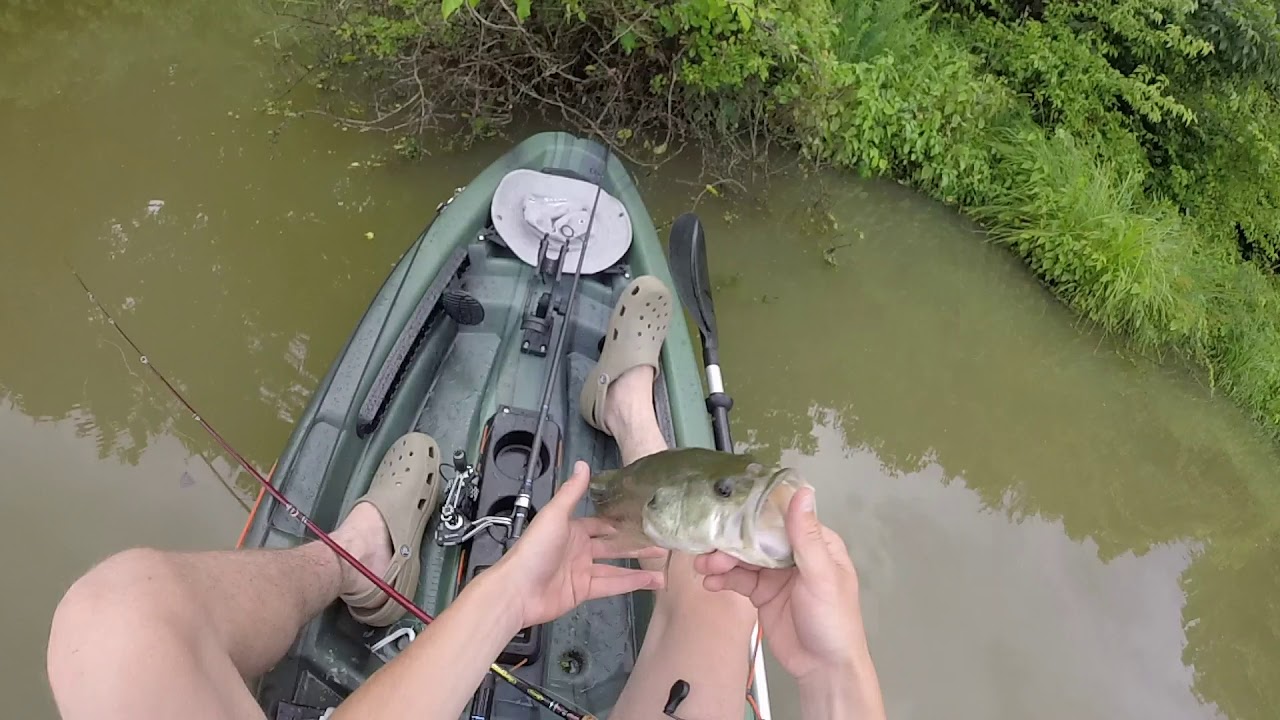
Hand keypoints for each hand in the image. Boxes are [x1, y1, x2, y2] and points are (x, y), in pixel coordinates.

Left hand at [492, 460, 665, 627]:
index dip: (620, 521)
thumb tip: (583, 464)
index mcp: (572, 529)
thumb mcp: (555, 515)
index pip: (601, 523)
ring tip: (664, 565)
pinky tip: (650, 582)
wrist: (517, 590)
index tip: (643, 517)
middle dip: (636, 543)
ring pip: (617, 567)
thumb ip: (572, 492)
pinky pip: (611, 585)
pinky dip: (631, 584)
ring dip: (639, 567)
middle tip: (662, 541)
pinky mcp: (584, 591)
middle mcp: (579, 549)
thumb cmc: (534, 549)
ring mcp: (582, 571)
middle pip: (613, 545)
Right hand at [693, 486, 867, 683]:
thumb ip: (806, 536)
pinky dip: (722, 579)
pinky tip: (710, 582)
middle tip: (709, 548)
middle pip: (756, 537)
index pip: (781, 518)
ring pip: (743, 558)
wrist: (824, 669)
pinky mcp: (762, 594)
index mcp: (815, 543)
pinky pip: (738, 580)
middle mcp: (794, 554)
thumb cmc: (834, 621)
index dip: (754, 513)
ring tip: (703, 567)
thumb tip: (803, 492)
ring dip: (722, 560)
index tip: (727, 509)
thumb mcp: (821, 575)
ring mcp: (776, 574)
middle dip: (731, 541)